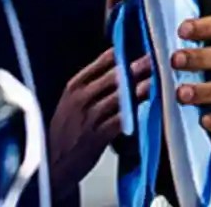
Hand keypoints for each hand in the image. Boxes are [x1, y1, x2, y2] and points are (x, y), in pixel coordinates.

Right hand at [48, 48, 150, 197]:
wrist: (52, 163)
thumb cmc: (65, 132)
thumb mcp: (70, 102)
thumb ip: (91, 85)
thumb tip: (120, 67)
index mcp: (74, 86)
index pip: (103, 61)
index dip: (124, 53)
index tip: (142, 47)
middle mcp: (81, 98)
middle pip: (115, 77)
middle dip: (137, 67)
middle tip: (156, 60)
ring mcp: (89, 118)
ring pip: (121, 97)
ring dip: (141, 88)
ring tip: (157, 80)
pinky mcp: (97, 137)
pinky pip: (121, 120)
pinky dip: (136, 112)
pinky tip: (148, 107)